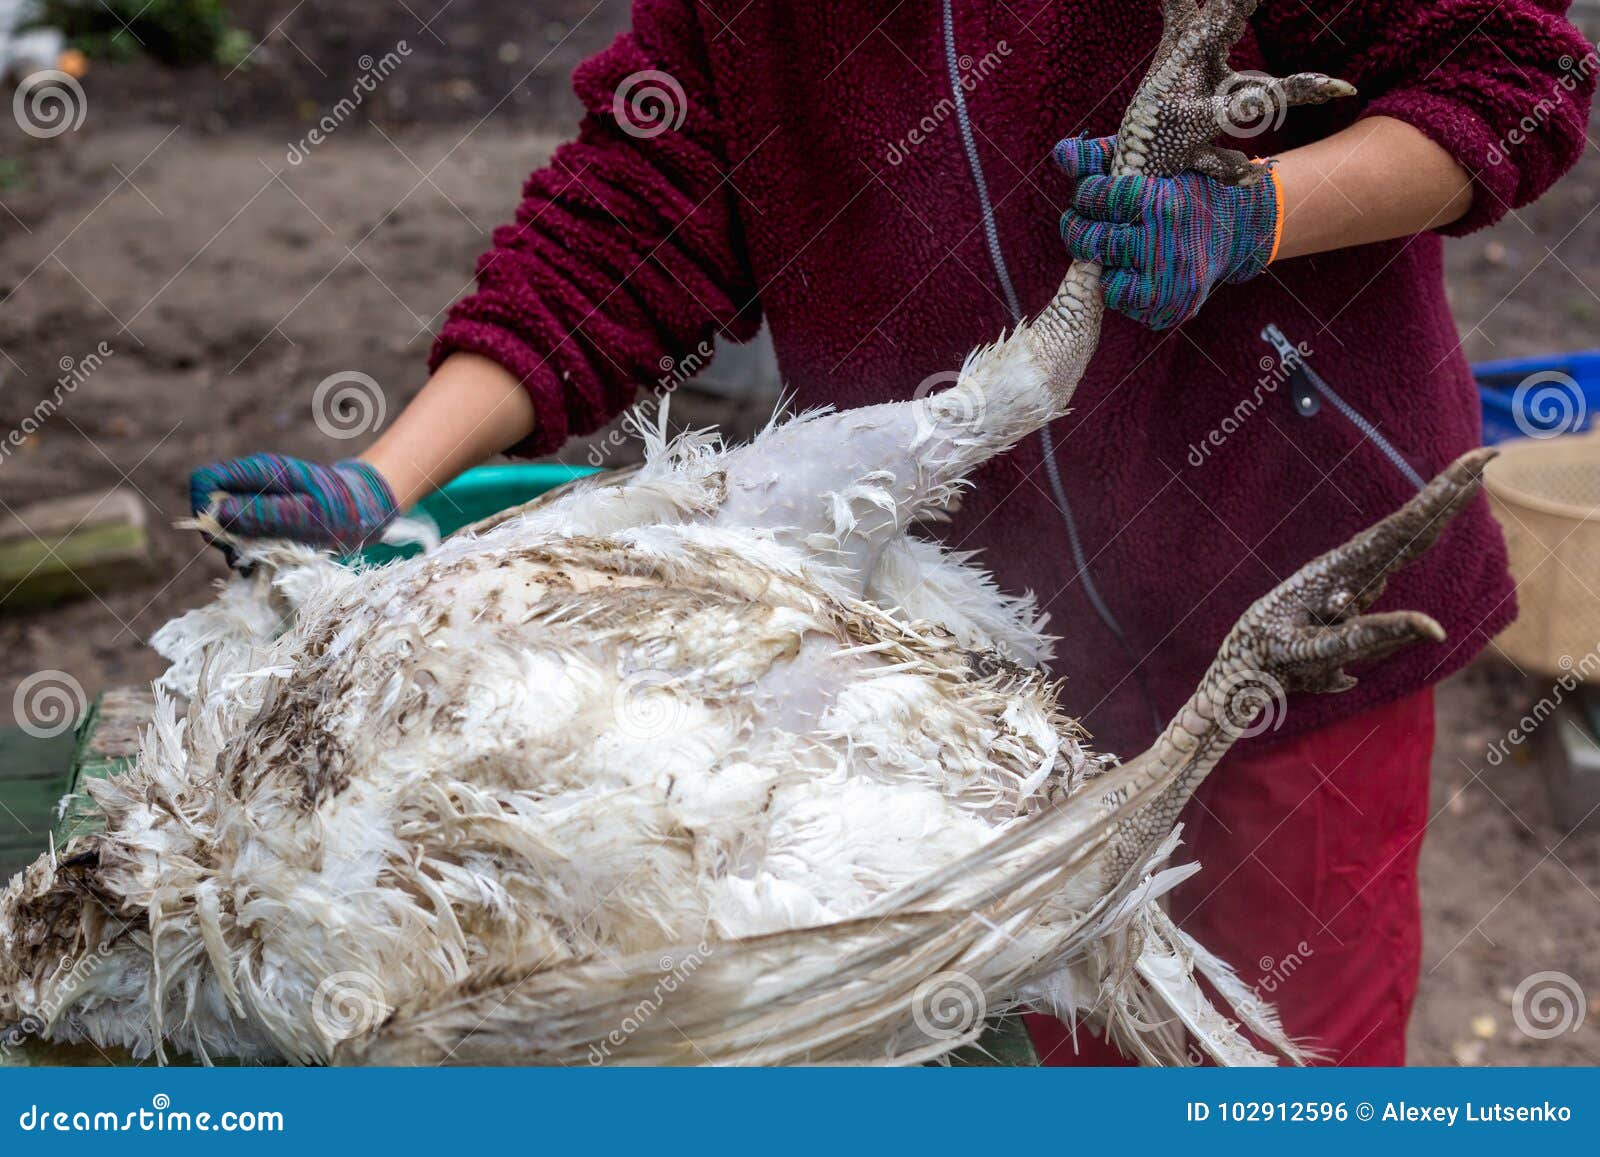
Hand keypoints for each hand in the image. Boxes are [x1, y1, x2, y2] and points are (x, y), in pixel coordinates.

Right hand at [189, 454, 398, 551]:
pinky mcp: (263, 520)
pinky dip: (252, 555)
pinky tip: (276, 561)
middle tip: (255, 554)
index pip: (204, 480)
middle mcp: (252, 484)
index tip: (226, 536)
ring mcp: (256, 502)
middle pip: (210, 508)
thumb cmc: (343, 509)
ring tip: (273, 558)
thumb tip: (220, 515)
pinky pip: (242, 539)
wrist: (367, 511)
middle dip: (223, 536)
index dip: (205, 510)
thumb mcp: (308, 515)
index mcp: (259, 472)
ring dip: (239, 550)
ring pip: (224, 528)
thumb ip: (266, 514)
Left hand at [1053, 134, 1279, 330]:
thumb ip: (1105, 156)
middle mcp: (1165, 245)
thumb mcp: (1156, 164)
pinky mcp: (1170, 308)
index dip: (1085, 194)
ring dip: (1101, 264)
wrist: (1239, 229)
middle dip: (1077, 230)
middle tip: (1080, 222)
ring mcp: (1169, 282)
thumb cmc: (1186, 190)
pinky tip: (1136, 269)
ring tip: (1115, 247)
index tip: (1087, 192)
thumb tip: (1061, 154)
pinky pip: (1124, 304)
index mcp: (1163, 203)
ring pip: (1104, 281)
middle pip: (1093, 243)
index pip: (1099, 197)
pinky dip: (1122, 287)